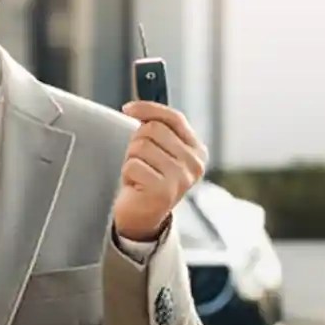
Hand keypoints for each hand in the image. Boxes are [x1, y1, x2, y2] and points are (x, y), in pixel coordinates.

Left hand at [114, 101, 207, 241]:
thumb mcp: (159, 151)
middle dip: (136, 142)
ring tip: (139, 174)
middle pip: (153, 129)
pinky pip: (132, 165)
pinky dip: (127, 173)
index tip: (127, 108)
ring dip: (131, 159)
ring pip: (141, 145)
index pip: (173, 118)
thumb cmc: (147, 178)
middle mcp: (194, 164)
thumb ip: (156, 128)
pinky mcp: (163, 190)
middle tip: (139, 161)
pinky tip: (135, 186)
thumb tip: (133, 107)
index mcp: (197, 150)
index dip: (148, 109)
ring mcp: (181, 178)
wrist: (142, 216)